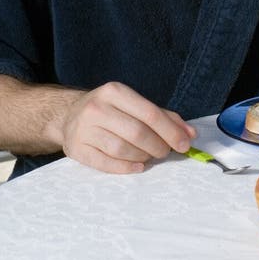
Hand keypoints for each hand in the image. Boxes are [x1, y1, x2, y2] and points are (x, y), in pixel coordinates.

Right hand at [60, 81, 196, 173]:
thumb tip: (190, 134)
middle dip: (158, 146)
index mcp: (114, 91)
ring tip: (149, 156)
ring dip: (143, 157)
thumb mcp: (133, 104)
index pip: (149, 113)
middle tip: (165, 152)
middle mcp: (97, 108)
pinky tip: (137, 166)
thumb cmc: (110, 109)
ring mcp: (84, 129)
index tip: (185, 144)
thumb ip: (163, 117)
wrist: (68, 114)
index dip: (170, 131)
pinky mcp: (76, 149)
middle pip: (137, 132)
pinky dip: (126, 168)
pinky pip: (106, 164)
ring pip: (122, 150)